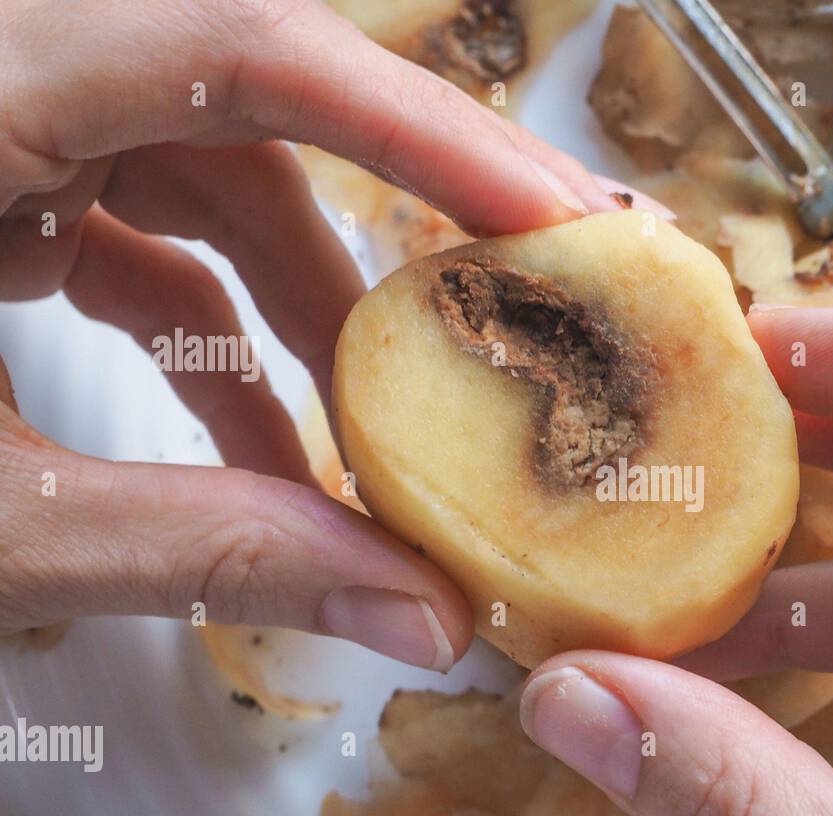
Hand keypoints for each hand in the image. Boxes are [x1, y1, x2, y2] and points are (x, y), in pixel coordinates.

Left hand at [0, 0, 624, 661]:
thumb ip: (214, 556)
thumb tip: (414, 614)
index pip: (249, 50)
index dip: (428, 131)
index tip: (562, 217)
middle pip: (256, 105)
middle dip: (403, 222)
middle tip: (535, 300)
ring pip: (208, 173)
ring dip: (311, 306)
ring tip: (398, 429)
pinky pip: (141, 229)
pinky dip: (221, 330)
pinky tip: (270, 442)